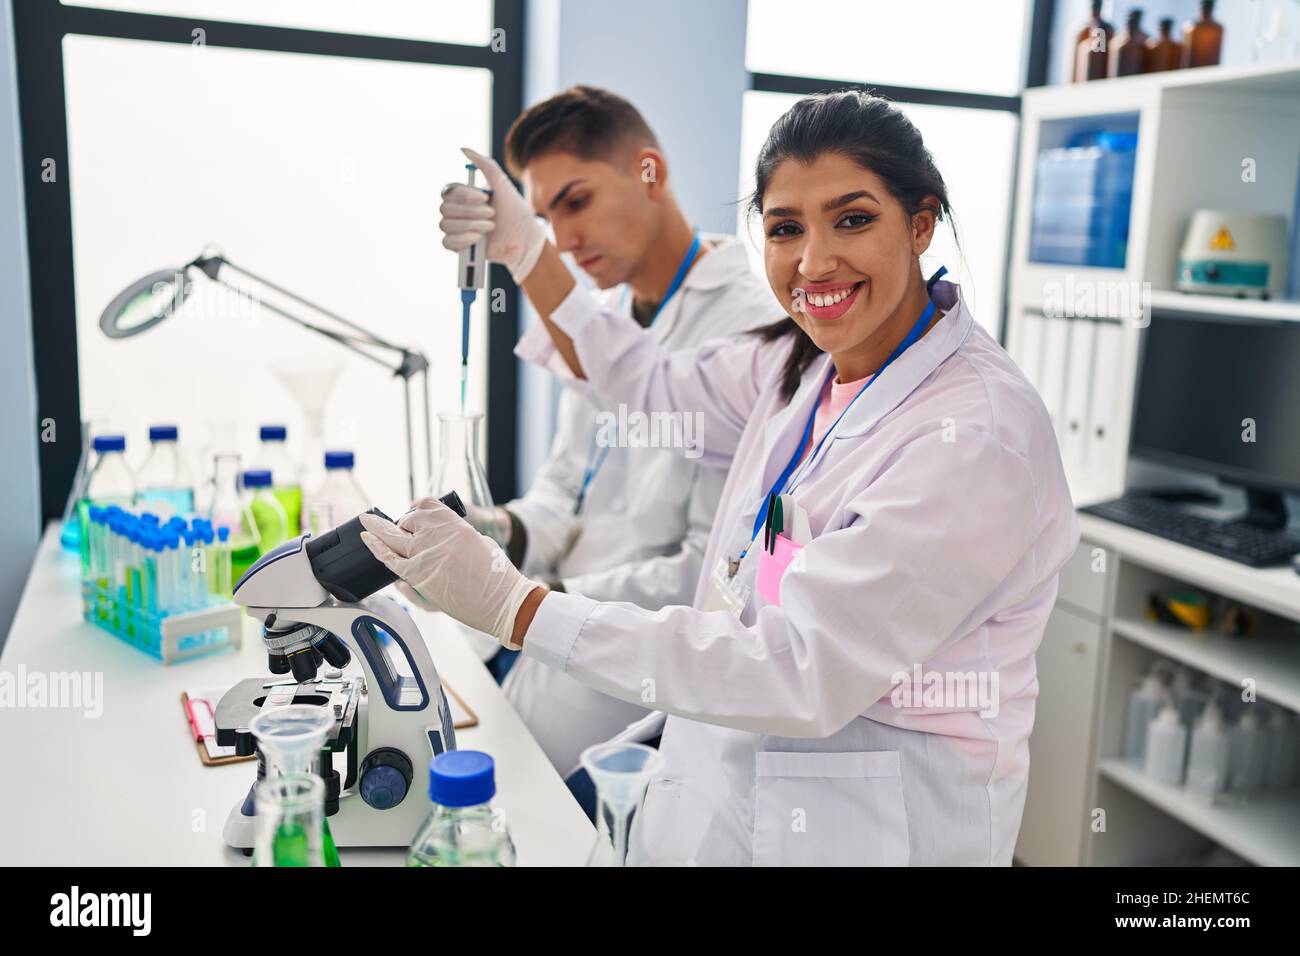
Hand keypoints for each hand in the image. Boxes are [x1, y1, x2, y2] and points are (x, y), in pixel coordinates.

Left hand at [359, 499, 539, 648]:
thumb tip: (439, 542)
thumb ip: (458, 538)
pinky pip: (388, 558)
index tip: (413, 513)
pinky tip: (366, 539)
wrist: (503, 602)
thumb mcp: (481, 544)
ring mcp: (424, 553)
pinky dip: (375, 547)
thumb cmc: (498, 577)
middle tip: (403, 531)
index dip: (416, 509)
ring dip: (377, 527)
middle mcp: (437, 534)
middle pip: (408, 519)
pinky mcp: (416, 574)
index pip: (426, 505)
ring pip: (392, 534)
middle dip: (403, 524)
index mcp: (456, 524)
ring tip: (366, 521)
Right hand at [440, 147, 545, 282]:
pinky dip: (461, 239)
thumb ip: (485, 165)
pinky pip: (446, 242)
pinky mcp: (459, 247)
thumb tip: (463, 149)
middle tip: (492, 214)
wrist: (524, 239)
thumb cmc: (514, 211)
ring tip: (490, 226)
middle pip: (445, 208)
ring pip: (445, 225)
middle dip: (471, 211)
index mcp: (463, 196)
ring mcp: (457, 230)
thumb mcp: (502, 184)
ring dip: (470, 225)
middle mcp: (457, 212)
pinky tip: (478, 239)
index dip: (464, 195)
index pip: (448, 192)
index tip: (486, 198)